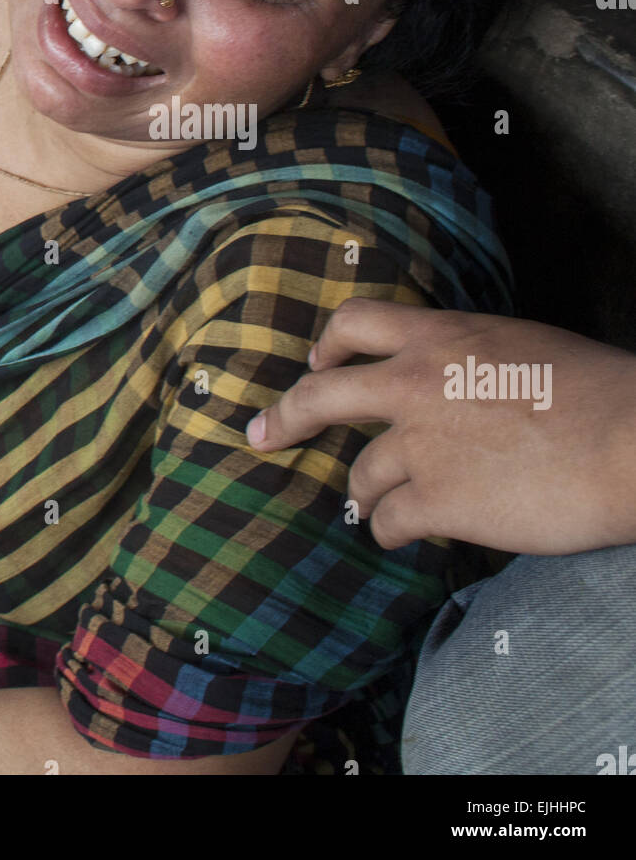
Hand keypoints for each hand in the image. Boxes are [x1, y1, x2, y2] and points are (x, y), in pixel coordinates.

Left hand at [247, 299, 635, 554]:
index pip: (357, 323)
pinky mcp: (436, 501)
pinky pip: (387, 523)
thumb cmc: (597, 392)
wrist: (629, 443)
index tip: (316, 365)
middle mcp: (415, 384)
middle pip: (321, 396)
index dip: (327, 346)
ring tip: (376, 507)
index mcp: (442, 336)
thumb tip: (459, 387)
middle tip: (261, 436)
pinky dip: (390, 532)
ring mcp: (420, 444)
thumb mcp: (521, 346)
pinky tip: (405, 537)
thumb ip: (471, 361)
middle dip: (283, 418)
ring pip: (358, 475)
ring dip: (363, 494)